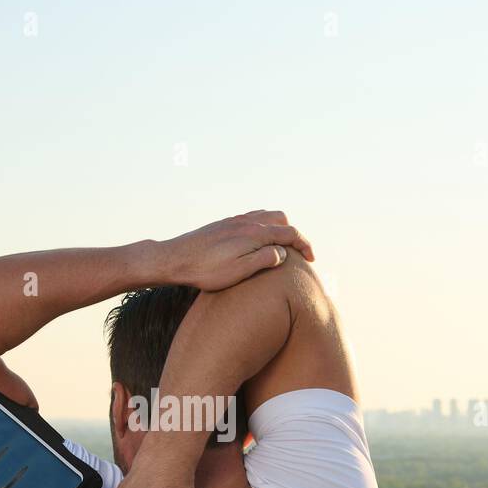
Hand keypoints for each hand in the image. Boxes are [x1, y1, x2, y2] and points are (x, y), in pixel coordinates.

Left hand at [159, 209, 313, 291]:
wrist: (175, 259)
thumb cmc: (206, 271)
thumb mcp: (239, 271)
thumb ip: (264, 259)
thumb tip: (283, 252)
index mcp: (255, 233)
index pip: (290, 234)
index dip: (305, 245)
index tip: (311, 259)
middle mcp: (247, 222)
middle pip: (281, 219)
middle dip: (294, 234)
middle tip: (299, 252)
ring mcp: (235, 221)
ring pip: (266, 216)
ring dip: (279, 228)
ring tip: (282, 246)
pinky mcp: (224, 224)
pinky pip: (252, 218)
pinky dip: (264, 226)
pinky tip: (258, 241)